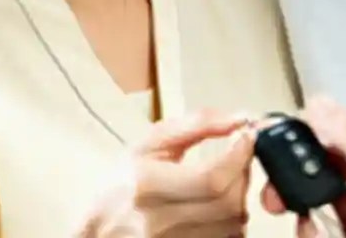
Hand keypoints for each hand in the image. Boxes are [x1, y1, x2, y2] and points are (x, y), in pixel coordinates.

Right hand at [79, 111, 255, 237]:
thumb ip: (197, 124)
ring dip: (239, 200)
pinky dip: (230, 223)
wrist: (97, 228)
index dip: (240, 156)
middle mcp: (157, 221)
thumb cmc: (122, 184)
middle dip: (243, 176)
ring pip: (232, 226)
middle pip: (228, 203)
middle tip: (239, 159)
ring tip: (225, 184)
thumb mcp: (150, 144)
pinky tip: (216, 208)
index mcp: (146, 185)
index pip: (212, 178)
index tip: (247, 139)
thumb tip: (239, 119)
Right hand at [261, 97, 345, 237]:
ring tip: (305, 224)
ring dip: (311, 221)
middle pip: (330, 187)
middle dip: (300, 191)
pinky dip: (326, 236)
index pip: (337, 145)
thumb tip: (320, 101)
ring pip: (334, 220)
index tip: (276, 157)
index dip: (304, 150)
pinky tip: (319, 235)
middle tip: (279, 199)